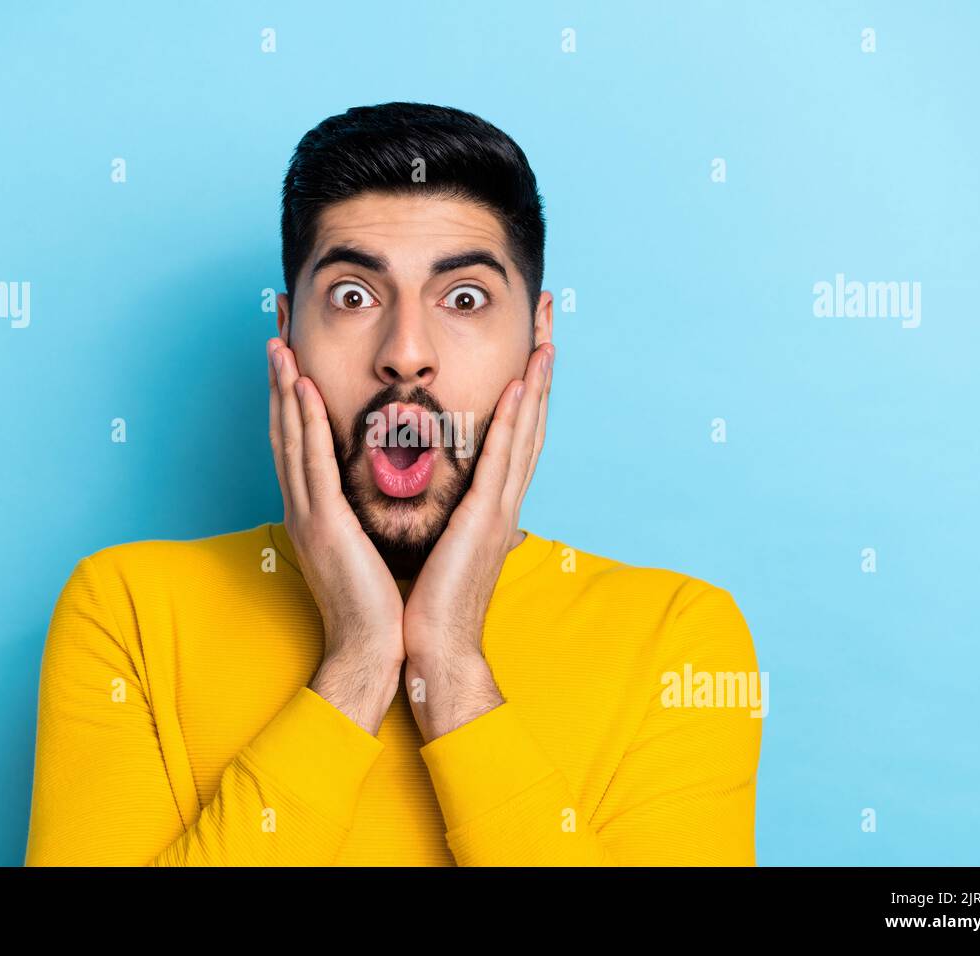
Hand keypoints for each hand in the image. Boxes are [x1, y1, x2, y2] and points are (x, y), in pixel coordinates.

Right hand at [267, 337, 404, 733]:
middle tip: (273, 332)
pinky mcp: (324, 524)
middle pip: (284, 430)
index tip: (291, 357)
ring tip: (278, 344)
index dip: (291, 397)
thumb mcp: (373, 544)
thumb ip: (370, 512)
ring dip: (282, 387)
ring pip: (290, 437)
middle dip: (278, 380)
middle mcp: (304, 506)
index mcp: (317, 511)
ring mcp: (308, 514)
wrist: (373, 649)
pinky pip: (312, 463)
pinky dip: (303, 423)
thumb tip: (393, 485)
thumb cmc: (380, 604)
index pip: (300, 441)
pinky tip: (300, 389)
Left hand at [402, 342, 553, 739]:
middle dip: (541, 365)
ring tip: (545, 334)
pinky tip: (520, 387)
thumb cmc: (430, 599)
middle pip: (530, 418)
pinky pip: (500, 461)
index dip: (526, 383)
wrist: (434, 648)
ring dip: (537, 380)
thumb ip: (449, 509)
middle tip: (549, 315)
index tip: (531, 340)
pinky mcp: (486, 522)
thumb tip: (446, 491)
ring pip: (524, 430)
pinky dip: (514, 422)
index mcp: (490, 499)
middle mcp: (504, 497)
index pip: (513, 428)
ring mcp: (500, 508)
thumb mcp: (441, 540)